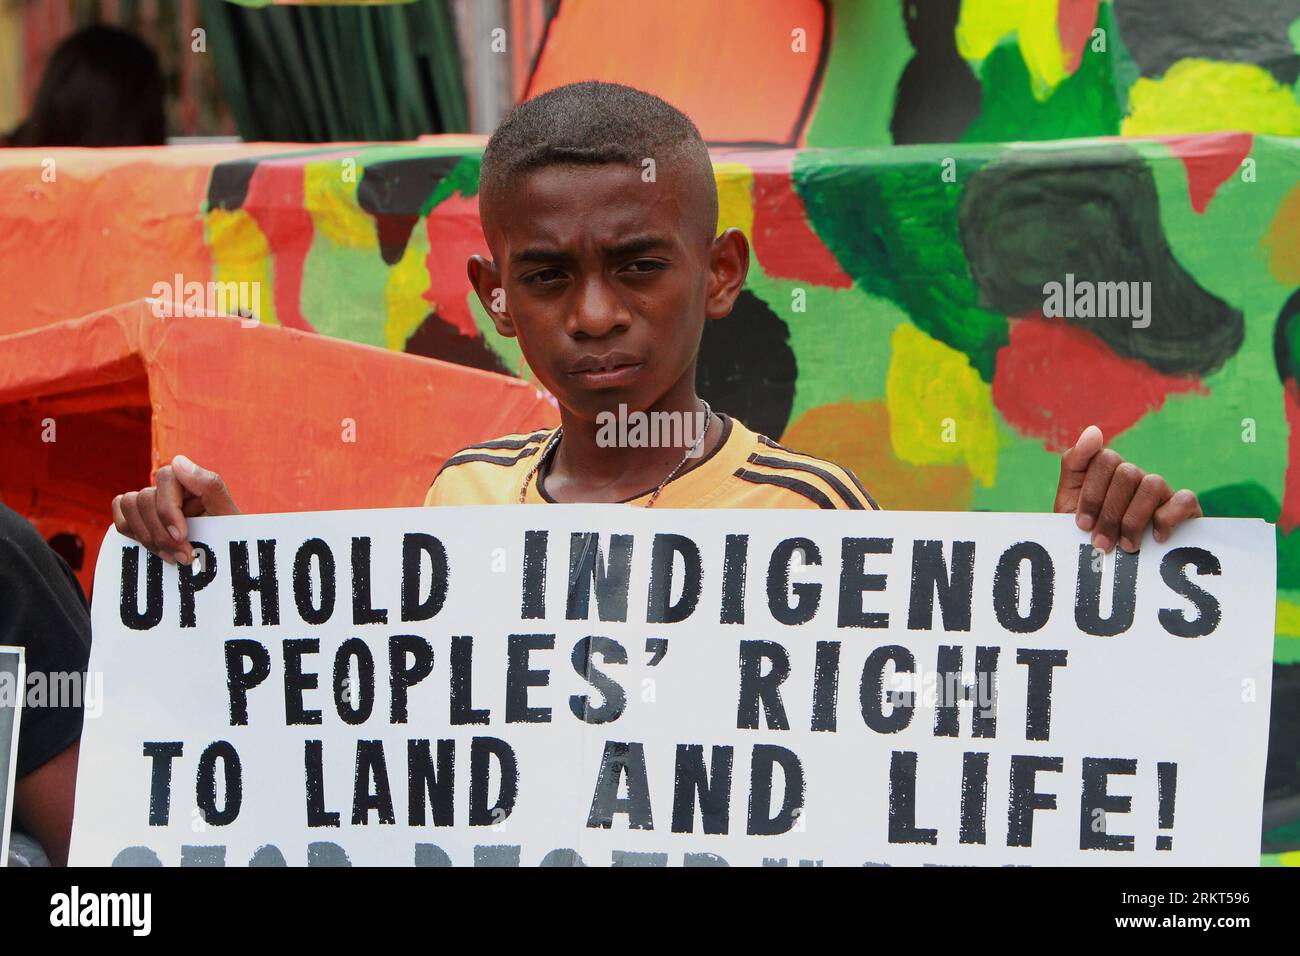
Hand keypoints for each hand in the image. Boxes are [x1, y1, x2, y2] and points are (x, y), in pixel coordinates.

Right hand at [111, 455, 239, 564]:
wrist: (228, 557)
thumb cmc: (230, 535)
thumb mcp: (228, 514)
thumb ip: (210, 486)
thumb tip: (179, 461)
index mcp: (190, 480)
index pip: (165, 477)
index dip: (168, 510)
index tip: (182, 537)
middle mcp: (168, 488)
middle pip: (144, 498)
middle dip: (160, 533)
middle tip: (183, 557)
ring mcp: (152, 503)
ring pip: (129, 506)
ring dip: (148, 537)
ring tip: (172, 557)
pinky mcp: (140, 520)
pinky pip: (121, 518)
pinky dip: (133, 535)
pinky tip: (157, 551)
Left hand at [1054, 425, 1200, 552]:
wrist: (1107, 569)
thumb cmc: (1088, 532)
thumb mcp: (1069, 500)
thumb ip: (1075, 463)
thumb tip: (1093, 430)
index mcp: (1108, 470)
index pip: (1104, 459)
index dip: (1092, 494)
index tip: (1082, 524)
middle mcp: (1135, 475)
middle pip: (1127, 473)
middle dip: (1110, 512)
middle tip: (1101, 543)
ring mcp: (1160, 490)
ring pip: (1152, 484)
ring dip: (1134, 519)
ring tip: (1126, 547)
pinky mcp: (1184, 507)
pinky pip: (1185, 499)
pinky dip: (1168, 517)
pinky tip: (1156, 537)